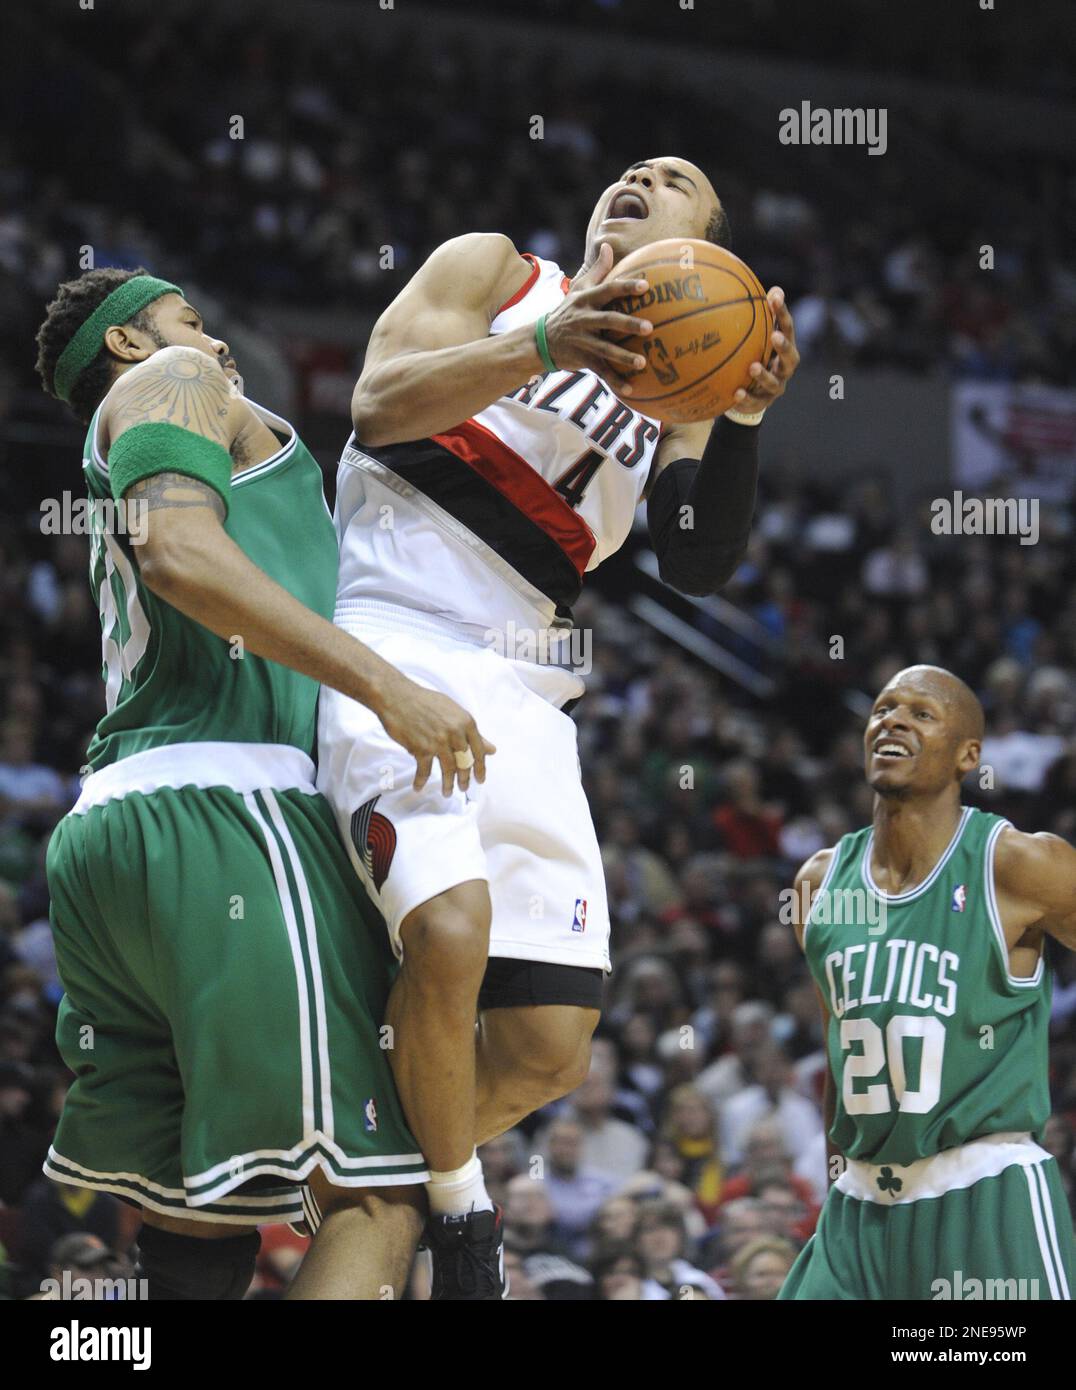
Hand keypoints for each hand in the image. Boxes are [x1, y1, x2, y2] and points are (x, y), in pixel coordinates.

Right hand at [378, 675, 495, 795]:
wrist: (397, 697)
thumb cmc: (424, 701)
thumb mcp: (452, 712)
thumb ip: (470, 732)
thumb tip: (491, 749)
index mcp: (465, 722)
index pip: (478, 750)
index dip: (480, 768)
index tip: (480, 779)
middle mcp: (455, 733)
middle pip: (465, 762)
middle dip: (465, 779)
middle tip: (464, 788)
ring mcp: (439, 742)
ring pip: (448, 769)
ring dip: (448, 784)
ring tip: (447, 793)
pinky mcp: (421, 749)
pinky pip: (424, 771)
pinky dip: (420, 781)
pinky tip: (418, 787)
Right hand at [542, 242, 654, 394]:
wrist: (540, 341)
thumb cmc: (567, 311)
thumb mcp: (578, 289)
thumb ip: (596, 270)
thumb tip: (607, 245)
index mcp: (586, 300)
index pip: (608, 289)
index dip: (626, 287)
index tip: (646, 286)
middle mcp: (583, 319)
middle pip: (607, 320)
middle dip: (627, 324)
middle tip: (650, 328)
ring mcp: (582, 341)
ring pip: (605, 350)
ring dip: (623, 357)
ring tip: (643, 363)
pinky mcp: (581, 360)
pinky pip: (600, 372)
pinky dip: (615, 381)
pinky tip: (631, 389)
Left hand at [729, 287, 799, 415]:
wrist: (750, 397)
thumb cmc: (755, 359)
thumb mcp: (757, 339)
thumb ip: (760, 318)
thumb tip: (760, 285)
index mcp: (785, 349)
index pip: (787, 328)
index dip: (782, 313)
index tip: (774, 298)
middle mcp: (785, 368)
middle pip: (791, 357)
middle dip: (784, 347)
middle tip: (775, 336)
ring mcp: (775, 388)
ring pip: (774, 382)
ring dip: (764, 374)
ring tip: (753, 367)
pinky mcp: (762, 404)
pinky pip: (755, 401)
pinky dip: (746, 398)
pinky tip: (736, 393)